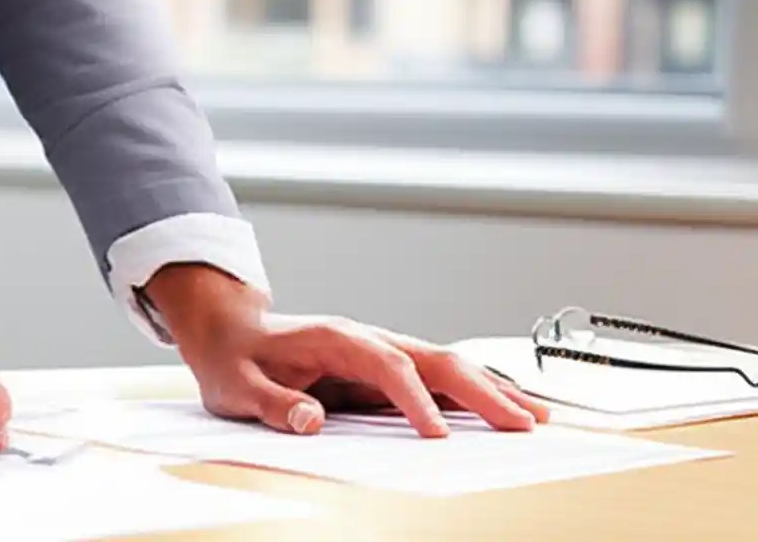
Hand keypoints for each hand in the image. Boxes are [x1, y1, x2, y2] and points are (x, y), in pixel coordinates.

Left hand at [146, 264, 549, 436]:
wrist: (231, 332)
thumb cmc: (235, 358)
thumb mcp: (238, 386)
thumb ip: (274, 404)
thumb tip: (311, 419)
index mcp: (334, 338)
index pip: (388, 366)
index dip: (415, 400)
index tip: (438, 435)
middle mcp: (366, 339)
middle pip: (434, 360)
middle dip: (481, 391)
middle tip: (522, 424)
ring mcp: (379, 351)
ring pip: (446, 366)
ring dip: (491, 390)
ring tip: (535, 417)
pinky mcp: (383, 369)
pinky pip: (436, 379)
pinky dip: (474, 393)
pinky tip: (505, 409)